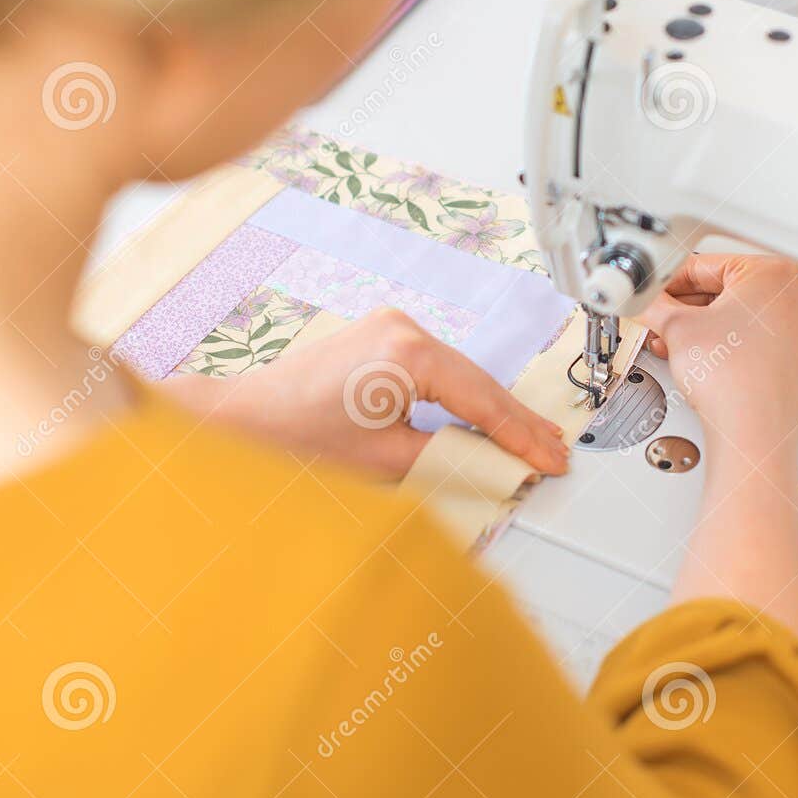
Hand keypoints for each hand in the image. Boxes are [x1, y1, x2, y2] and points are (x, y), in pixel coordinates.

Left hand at [166, 308, 568, 480]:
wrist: (242, 419)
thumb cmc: (295, 436)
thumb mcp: (385, 461)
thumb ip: (448, 461)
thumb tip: (495, 470)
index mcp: (408, 351)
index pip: (484, 400)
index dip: (522, 436)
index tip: (551, 460)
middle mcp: (403, 328)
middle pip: (480, 381)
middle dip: (517, 422)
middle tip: (555, 451)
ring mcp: (393, 327)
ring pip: (464, 374)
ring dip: (494, 409)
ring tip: (532, 440)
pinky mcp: (383, 338)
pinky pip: (441, 369)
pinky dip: (464, 396)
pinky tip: (487, 416)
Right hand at [643, 253, 797, 465]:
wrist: (755, 433)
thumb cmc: (734, 381)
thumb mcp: (676, 328)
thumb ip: (654, 304)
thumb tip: (645, 300)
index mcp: (774, 274)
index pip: (705, 266)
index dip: (668, 282)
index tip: (654, 293)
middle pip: (727, 292)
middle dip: (688, 310)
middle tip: (661, 321)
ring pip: (746, 320)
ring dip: (708, 331)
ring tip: (679, 346)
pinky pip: (764, 343)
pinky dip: (734, 348)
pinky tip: (708, 362)